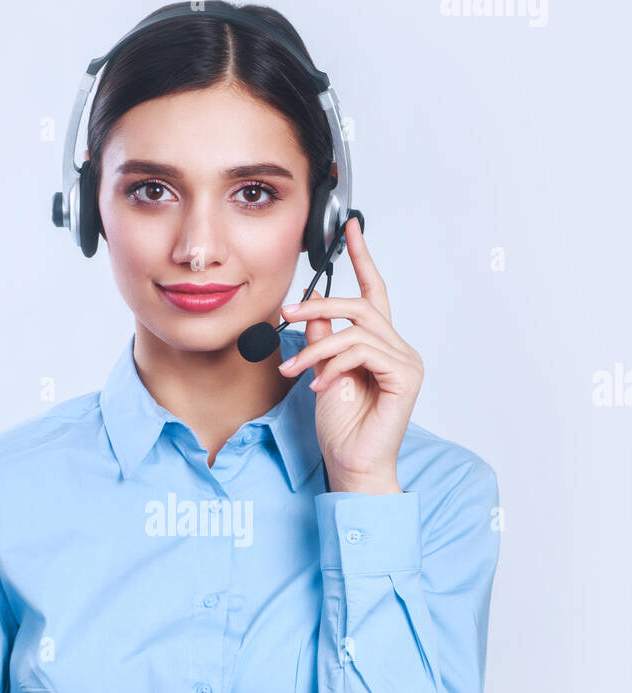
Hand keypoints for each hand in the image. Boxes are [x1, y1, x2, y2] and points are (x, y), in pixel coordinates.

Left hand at [276, 216, 423, 493]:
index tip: (351, 228)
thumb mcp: (321, 372)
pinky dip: (334, 365)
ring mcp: (405, 362)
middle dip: (320, 307)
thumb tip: (311, 304)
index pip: (373, 292)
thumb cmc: (341, 427)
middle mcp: (398, 349)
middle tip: (287, 316)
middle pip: (361, 306)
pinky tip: (320, 385)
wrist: (351, 464)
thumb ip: (322, 337)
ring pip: (356, 330)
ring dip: (316, 348)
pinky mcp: (405, 377)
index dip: (362, 258)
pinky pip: (363, 352)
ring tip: (294, 370)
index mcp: (380, 345)